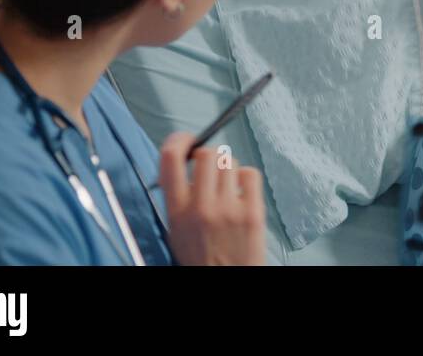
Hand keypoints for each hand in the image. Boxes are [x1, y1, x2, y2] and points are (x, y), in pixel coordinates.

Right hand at [158, 132, 265, 264]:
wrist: (223, 281)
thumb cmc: (200, 257)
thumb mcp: (176, 228)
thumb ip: (178, 196)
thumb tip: (186, 161)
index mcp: (176, 210)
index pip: (170, 158)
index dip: (178, 140)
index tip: (186, 140)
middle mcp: (201, 207)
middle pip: (207, 153)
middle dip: (209, 156)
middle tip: (210, 169)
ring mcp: (229, 209)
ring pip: (230, 161)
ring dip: (228, 168)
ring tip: (227, 187)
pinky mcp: (252, 212)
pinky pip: (251, 173)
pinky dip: (247, 178)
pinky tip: (242, 192)